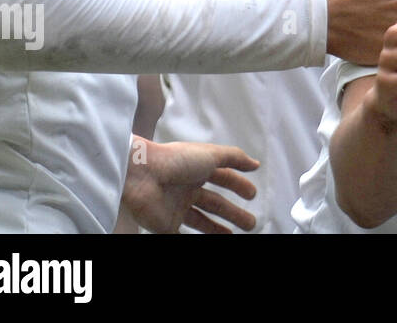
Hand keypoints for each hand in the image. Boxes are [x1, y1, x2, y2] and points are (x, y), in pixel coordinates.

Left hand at [121, 136, 258, 233]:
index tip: (252, 195)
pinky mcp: (165, 225)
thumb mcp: (211, 154)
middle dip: (233, 213)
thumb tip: (256, 164)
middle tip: (250, 223)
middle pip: (216, 203)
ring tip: (233, 235)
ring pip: (202, 222)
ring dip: (218, 229)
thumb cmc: (175, 160)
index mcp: (198, 170)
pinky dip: (196, 240)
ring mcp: (177, 208)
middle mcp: (188, 189)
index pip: (223, 178)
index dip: (239, 186)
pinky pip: (181, 236)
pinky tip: (209, 242)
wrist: (141, 175)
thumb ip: (234, 158)